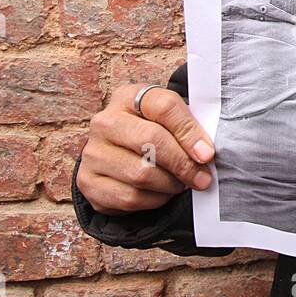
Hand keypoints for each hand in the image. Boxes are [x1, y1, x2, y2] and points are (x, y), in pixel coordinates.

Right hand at [76, 84, 215, 215]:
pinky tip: (161, 193)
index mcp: (128, 97)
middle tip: (202, 178)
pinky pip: (130, 197)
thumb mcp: (168, 120)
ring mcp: (93, 152)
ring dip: (170, 184)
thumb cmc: (151, 132)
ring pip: (142, 173)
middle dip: (183, 163)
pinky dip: (154, 200)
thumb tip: (204, 153)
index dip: (189, 131)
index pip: (164, 106)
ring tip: (180, 183)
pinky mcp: (88, 182)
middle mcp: (105, 122)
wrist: (117, 154)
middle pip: (152, 141)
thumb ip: (187, 127)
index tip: (207, 153)